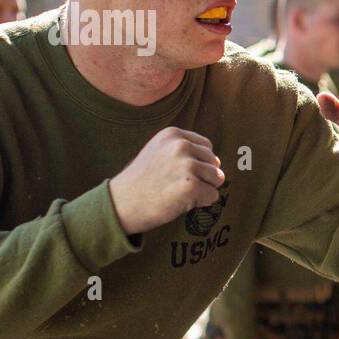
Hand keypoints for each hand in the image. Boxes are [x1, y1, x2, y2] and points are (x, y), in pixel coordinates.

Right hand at [109, 127, 224, 235]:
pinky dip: (202, 202)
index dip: (199, 164)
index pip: (207, 147)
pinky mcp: (191, 186)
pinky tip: (180, 202)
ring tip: (179, 192)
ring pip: (217, 179)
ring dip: (204, 189)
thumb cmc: (142, 181)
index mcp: (173, 134)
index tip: (179, 173)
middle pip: (215, 163)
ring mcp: (186, 165)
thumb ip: (184, 150)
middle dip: (203, 177)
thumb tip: (216, 161)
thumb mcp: (159, 151)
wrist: (121, 203)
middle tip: (177, 185)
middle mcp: (181, 146)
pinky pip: (213, 196)